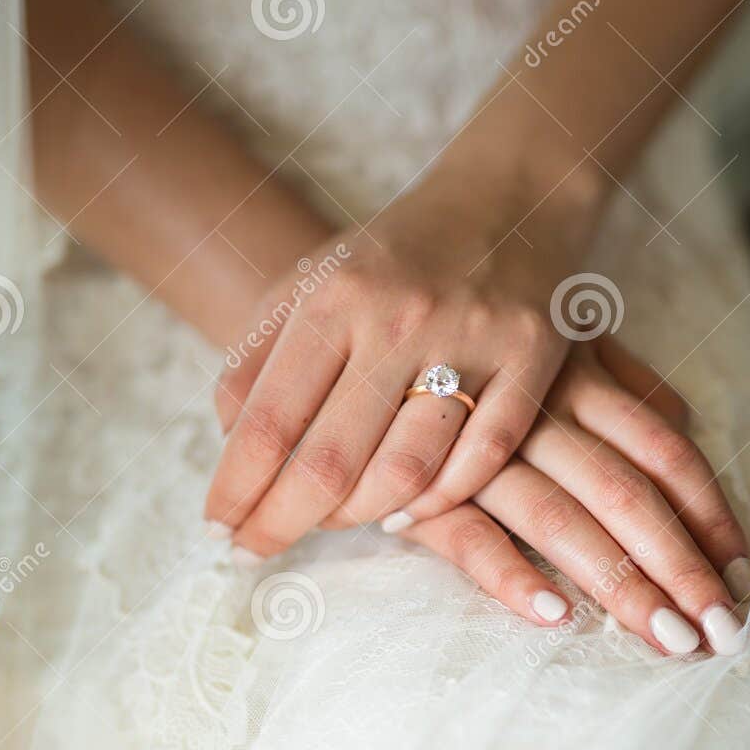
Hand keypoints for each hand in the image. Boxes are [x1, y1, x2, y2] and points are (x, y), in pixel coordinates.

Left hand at [205, 160, 598, 556]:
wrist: (508, 197)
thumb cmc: (392, 256)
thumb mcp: (308, 282)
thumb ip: (257, 358)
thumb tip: (229, 447)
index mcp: (334, 296)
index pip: (268, 423)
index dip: (235, 490)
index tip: (216, 530)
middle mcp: (400, 318)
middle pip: (329, 462)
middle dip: (280, 524)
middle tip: (256, 552)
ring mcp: (473, 340)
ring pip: (405, 471)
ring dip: (356, 518)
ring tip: (329, 523)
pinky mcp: (533, 357)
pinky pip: (483, 459)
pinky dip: (438, 502)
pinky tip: (402, 514)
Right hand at [392, 339, 749, 656]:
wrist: (338, 334)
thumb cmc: (454, 342)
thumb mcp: (543, 339)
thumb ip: (617, 373)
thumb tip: (683, 415)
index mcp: (575, 375)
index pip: (662, 448)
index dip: (708, 510)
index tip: (745, 571)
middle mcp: (536, 412)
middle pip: (628, 494)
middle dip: (683, 566)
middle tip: (726, 632)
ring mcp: (476, 453)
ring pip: (561, 520)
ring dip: (621, 585)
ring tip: (671, 642)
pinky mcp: (417, 491)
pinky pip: (467, 536)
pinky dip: (510, 574)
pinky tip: (554, 616)